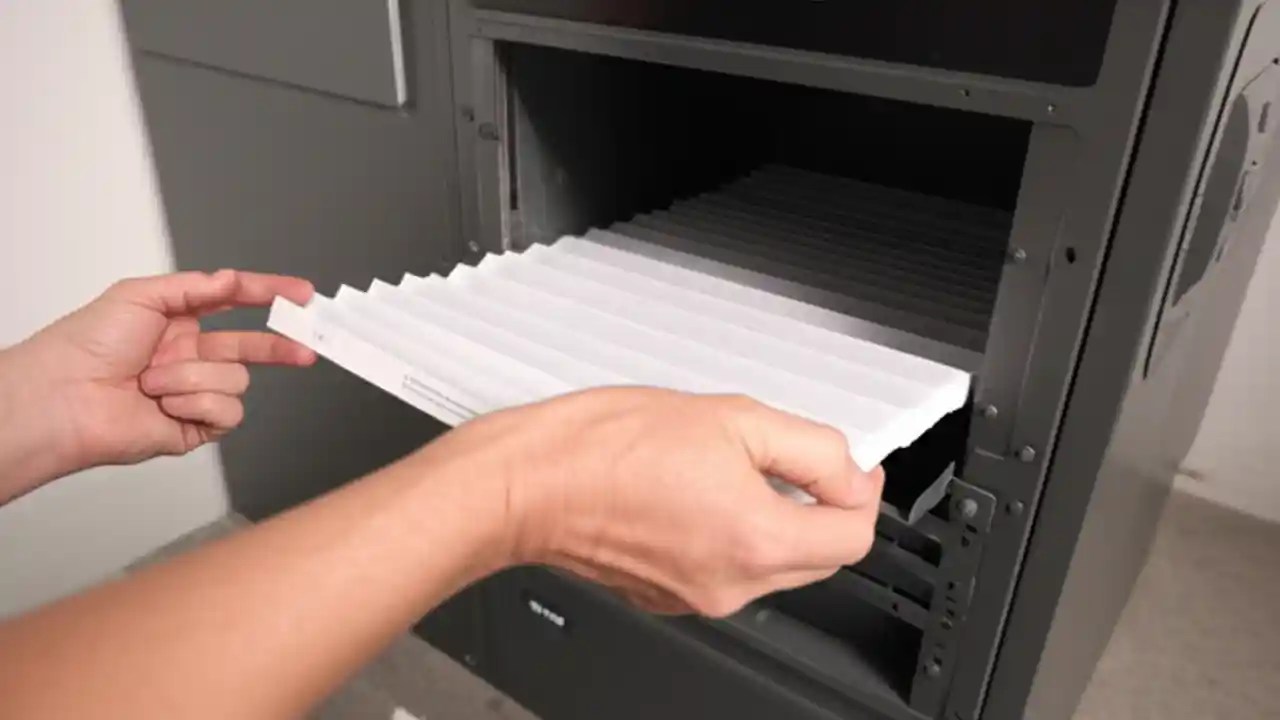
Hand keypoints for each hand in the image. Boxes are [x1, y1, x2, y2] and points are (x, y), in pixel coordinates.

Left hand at [1, 269, 314, 496]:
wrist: (65, 397)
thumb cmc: (86, 345)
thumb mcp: (140, 295)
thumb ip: (196, 286)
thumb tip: (232, 279)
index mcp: (177, 323)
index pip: (233, 303)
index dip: (268, 295)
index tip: (300, 293)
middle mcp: (189, 357)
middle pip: (251, 347)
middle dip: (279, 346)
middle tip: (304, 347)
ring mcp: (193, 393)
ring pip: (235, 379)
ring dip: (196, 378)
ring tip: (155, 383)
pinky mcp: (195, 426)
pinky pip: (227, 412)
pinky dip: (197, 405)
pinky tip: (166, 406)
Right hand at [414, 388, 883, 616]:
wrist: (528, 484)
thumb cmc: (604, 448)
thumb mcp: (732, 417)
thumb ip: (809, 448)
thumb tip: (846, 471)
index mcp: (757, 541)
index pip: (853, 537)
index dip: (861, 492)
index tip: (852, 467)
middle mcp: (732, 583)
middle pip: (818, 557)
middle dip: (822, 508)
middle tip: (800, 460)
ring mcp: (697, 596)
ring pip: (772, 564)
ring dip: (774, 519)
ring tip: (732, 466)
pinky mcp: (666, 595)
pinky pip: (725, 569)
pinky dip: (730, 534)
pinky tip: (697, 490)